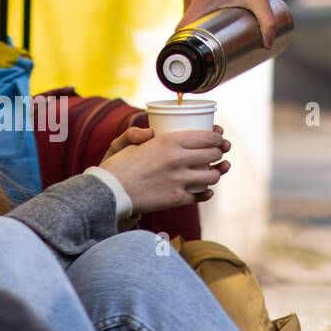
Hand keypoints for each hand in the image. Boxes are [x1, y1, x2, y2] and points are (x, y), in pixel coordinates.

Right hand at [99, 126, 231, 213]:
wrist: (110, 191)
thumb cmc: (119, 165)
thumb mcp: (130, 142)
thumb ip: (143, 134)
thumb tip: (152, 132)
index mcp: (170, 140)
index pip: (208, 137)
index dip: (219, 137)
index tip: (220, 138)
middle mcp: (178, 159)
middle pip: (214, 154)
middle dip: (221, 152)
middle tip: (220, 152)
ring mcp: (179, 180)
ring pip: (212, 176)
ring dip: (216, 173)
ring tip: (215, 171)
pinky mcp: (176, 198)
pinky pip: (200, 196)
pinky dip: (206, 193)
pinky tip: (207, 190)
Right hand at [180, 0, 283, 47]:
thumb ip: (267, 21)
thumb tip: (268, 44)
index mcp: (200, 2)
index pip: (183, 30)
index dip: (184, 45)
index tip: (194, 57)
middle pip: (185, 27)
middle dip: (195, 42)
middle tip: (209, 55)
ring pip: (188, 19)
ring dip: (196, 30)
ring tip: (211, 43)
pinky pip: (191, 10)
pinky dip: (197, 20)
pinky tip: (208, 28)